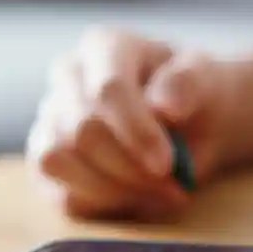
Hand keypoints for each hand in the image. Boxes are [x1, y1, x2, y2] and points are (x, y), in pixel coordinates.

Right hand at [27, 27, 237, 221]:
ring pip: (56, 161)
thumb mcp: (204, 79)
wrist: (191, 122)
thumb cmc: (193, 94)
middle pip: (80, 131)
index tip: (167, 164)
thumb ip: (187, 83)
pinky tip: (138, 199)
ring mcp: (51, 118)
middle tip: (175, 186)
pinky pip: (59, 192)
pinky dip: (103, 204)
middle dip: (128, 168)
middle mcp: (67, 77)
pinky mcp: (48, 161)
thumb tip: (165, 105)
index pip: (106, 89)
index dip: (135, 132)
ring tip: (157, 194)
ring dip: (111, 189)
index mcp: (103, 46)